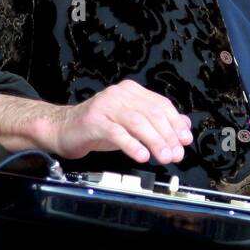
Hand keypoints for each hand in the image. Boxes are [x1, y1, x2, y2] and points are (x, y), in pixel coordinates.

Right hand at [44, 79, 193, 164]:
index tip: (185, 140)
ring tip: (164, 157)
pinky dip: (133, 145)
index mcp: (132, 91)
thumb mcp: (132, 124)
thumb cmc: (99, 127)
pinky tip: (142, 156)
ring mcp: (106, 106)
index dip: (176, 123)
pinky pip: (118, 133)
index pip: (162, 105)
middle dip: (168, 136)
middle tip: (176, 154)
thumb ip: (156, 122)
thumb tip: (184, 126)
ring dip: (155, 142)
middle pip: (152, 114)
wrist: (63, 129)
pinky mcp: (94, 121)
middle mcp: (120, 94)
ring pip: (138, 122)